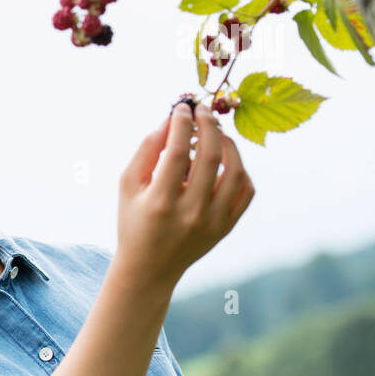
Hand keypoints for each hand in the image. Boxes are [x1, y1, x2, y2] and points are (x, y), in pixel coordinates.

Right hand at [117, 100, 254, 287]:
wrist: (150, 267)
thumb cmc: (134, 221)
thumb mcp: (128, 186)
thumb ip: (147, 150)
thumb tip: (171, 120)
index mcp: (160, 202)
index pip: (179, 151)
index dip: (183, 123)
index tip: (182, 107)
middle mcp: (190, 213)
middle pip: (211, 157)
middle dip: (208, 125)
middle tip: (203, 110)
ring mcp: (213, 222)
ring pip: (235, 172)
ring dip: (229, 144)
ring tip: (217, 132)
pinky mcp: (227, 228)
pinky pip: (246, 191)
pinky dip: (240, 170)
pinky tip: (226, 160)